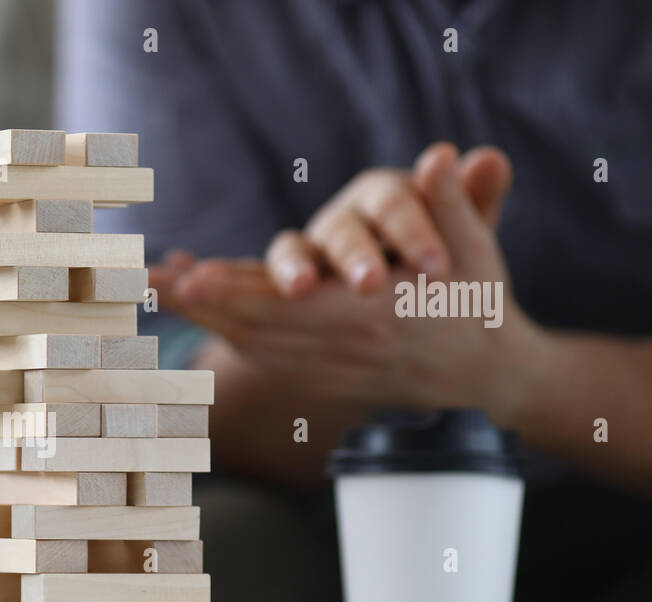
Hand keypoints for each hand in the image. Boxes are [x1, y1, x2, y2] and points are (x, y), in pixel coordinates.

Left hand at [157, 144, 547, 414]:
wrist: (482, 375)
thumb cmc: (477, 302)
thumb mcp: (476, 251)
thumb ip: (454, 205)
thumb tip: (445, 155)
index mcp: (377, 316)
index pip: (294, 304)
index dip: (239, 291)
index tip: (194, 277)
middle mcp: (343, 346)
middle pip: (254, 325)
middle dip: (198, 303)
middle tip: (145, 280)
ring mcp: (327, 367)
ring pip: (248, 342)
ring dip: (198, 317)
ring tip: (151, 287)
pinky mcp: (316, 376)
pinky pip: (257, 354)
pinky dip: (219, 332)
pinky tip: (188, 308)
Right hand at [264, 143, 512, 295]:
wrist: (412, 305)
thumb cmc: (441, 262)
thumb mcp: (465, 238)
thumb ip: (472, 201)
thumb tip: (491, 158)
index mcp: (387, 195)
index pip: (396, 204)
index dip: (414, 233)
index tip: (437, 269)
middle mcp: (343, 218)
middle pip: (343, 230)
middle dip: (356, 257)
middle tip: (371, 285)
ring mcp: (310, 251)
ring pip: (293, 252)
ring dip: (292, 268)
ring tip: (299, 288)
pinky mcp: (286, 280)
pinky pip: (264, 280)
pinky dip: (252, 281)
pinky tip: (247, 293)